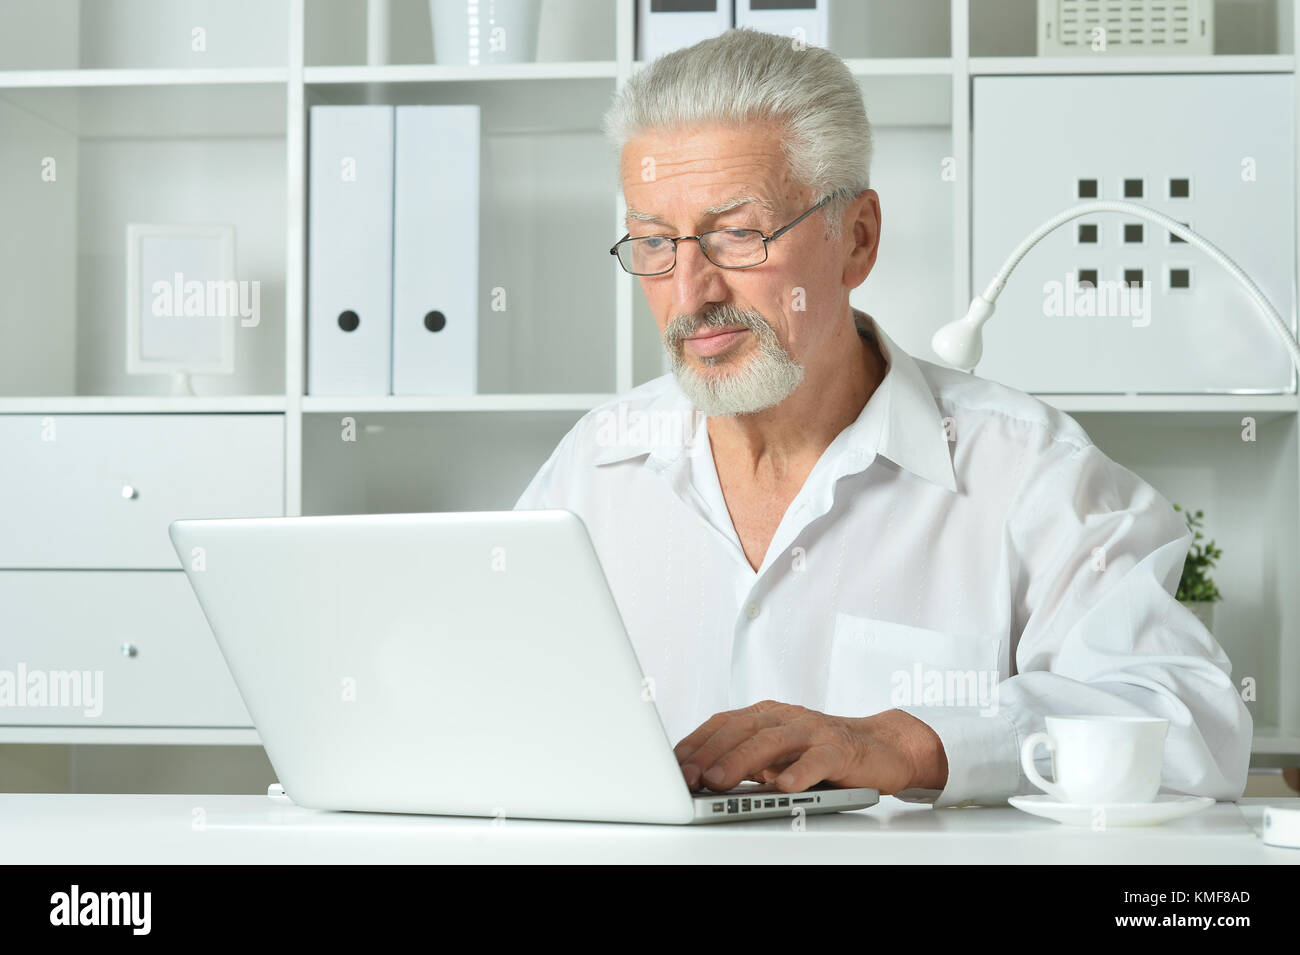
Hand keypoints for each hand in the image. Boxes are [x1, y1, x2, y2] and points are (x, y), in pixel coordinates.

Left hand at [673, 701, 948, 794]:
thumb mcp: (777, 756)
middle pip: (741, 729)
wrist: (881, 746)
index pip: (722, 724)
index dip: (696, 744)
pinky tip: (783, 786)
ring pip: (773, 741)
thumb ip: (745, 762)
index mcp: (766, 716)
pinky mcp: (840, 749)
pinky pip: (817, 759)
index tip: (673, 767)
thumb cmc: (821, 752)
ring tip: (721, 780)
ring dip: (742, 760)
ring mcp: (813, 731)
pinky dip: (799, 772)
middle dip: (710, 753)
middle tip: (689, 777)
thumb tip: (701, 777)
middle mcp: (786, 717)